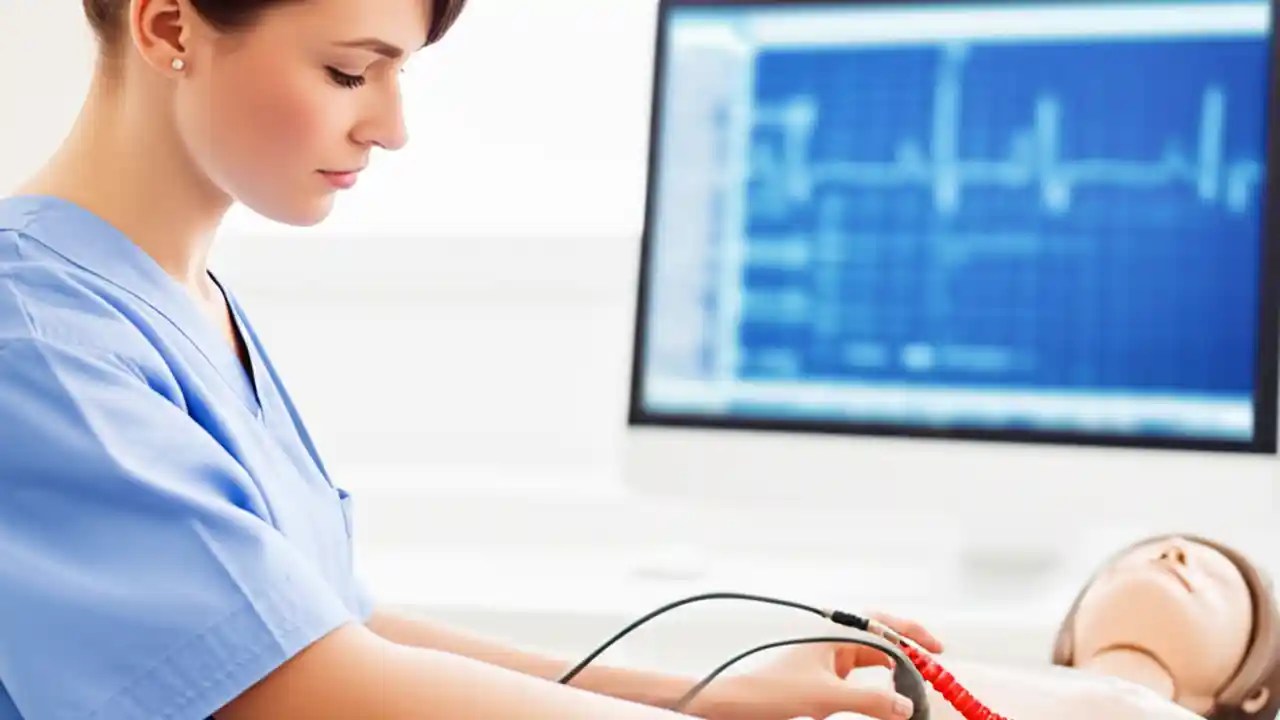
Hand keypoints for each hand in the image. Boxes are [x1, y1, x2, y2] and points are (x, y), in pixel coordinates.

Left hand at [686, 613, 943, 719]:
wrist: (737, 703)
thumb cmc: (772, 692)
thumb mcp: (826, 698)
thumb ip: (870, 701)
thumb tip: (906, 706)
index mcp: (834, 634)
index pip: (884, 625)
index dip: (914, 634)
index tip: (937, 650)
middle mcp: (832, 641)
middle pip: (882, 637)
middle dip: (909, 650)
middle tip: (934, 667)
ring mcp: (827, 657)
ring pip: (872, 656)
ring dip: (895, 668)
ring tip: (915, 685)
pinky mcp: (822, 676)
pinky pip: (860, 674)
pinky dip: (878, 683)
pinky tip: (886, 698)